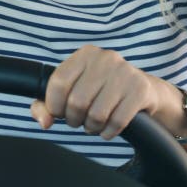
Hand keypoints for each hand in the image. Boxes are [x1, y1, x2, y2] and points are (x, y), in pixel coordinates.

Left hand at [30, 45, 156, 140]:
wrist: (142, 90)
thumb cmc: (99, 91)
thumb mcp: (72, 91)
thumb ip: (46, 105)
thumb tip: (44, 121)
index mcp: (85, 54)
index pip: (58, 82)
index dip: (54, 105)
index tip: (60, 113)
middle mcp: (105, 58)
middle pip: (77, 101)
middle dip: (74, 119)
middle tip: (79, 121)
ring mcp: (125, 72)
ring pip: (97, 114)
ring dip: (92, 128)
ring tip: (94, 124)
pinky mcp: (140, 89)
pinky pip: (117, 121)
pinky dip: (108, 132)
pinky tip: (108, 128)